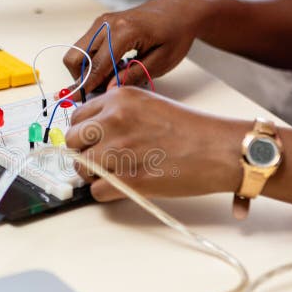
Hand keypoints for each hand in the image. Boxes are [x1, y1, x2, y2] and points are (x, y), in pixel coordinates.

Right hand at [62, 0, 210, 96]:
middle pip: (75, 56)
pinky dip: (91, 61)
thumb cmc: (176, 34)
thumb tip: (109, 89)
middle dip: (81, 78)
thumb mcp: (161, 61)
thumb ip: (133, 75)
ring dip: (86, 70)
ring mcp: (102, 21)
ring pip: (77, 52)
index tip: (77, 101)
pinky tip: (111, 68)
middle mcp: (107, 23)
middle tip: (99, 90)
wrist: (179, 10)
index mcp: (124, 32)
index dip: (87, 86)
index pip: (96, 65)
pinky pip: (85, 46)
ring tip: (110, 78)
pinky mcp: (102, 23)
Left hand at [65, 87, 245, 200]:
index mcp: (119, 99)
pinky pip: (96, 190)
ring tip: (117, 173)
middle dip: (84, 152)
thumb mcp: (150, 104)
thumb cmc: (192, 129)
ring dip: (94, 174)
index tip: (92, 141)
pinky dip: (106, 192)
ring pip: (81, 167)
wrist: (219, 149)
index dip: (84, 132)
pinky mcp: (128, 179)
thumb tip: (93, 129)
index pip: (77, 116)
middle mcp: (114, 120)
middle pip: (72, 141)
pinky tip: (124, 186)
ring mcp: (119, 150)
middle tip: (101, 159)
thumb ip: (119, 112)